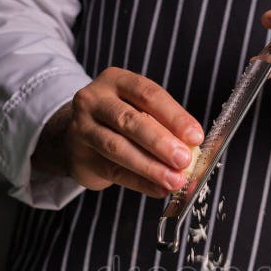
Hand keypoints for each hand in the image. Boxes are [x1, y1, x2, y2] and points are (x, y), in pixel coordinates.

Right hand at [33, 68, 203, 197]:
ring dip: (150, 167)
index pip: (149, 94)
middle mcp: (95, 100)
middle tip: (184, 160)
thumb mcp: (138, 110)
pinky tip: (159, 189)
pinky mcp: (81, 157)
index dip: (175, 116)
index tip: (196, 137)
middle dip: (161, 142)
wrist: (75, 137)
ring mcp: (83, 128)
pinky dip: (140, 183)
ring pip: (118, 147)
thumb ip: (163, 126)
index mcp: (116, 81)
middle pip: (130, 120)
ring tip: (174, 180)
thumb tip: (193, 150)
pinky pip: (114, 172)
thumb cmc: (117, 122)